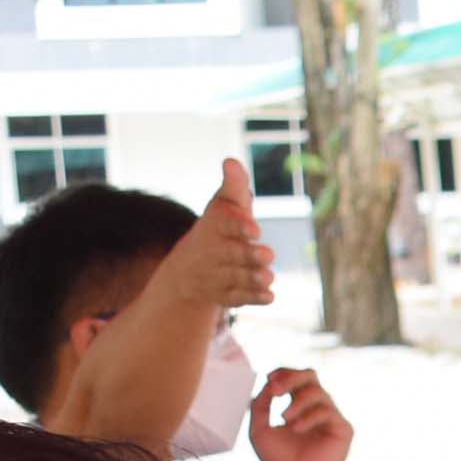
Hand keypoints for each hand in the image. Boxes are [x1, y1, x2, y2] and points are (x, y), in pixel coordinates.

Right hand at [155, 159, 278, 314]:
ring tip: (268, 276)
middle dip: (249, 255)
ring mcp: (219, 275)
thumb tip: (231, 161)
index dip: (240, 225)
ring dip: (253, 277)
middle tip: (266, 254)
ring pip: (237, 277)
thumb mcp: (225, 205)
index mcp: (216, 226)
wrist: (191, 269)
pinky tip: (269, 296)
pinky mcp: (226, 295)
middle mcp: (215, 251)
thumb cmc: (220, 228)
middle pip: (233, 253)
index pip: (226, 223)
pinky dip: (253, 298)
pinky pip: (238, 298)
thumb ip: (234, 186)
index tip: (255, 229)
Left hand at [250, 366, 351, 460]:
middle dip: (291, 378)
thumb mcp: (259, 430)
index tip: (269, 381)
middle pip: (310, 375)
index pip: (295, 377)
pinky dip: (309, 417)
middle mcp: (316, 406)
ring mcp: (331, 416)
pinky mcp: (342, 428)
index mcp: (298, 403)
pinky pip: (327, 412)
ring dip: (297, 402)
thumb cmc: (280, 460)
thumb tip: (266, 384)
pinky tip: (297, 429)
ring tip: (285, 419)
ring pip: (317, 392)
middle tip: (276, 390)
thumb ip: (259, 406)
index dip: (283, 373)